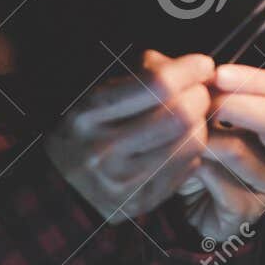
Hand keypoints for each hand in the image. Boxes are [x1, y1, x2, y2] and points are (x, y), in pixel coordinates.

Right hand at [45, 50, 212, 222]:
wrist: (61, 188)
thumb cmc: (87, 130)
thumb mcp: (98, 94)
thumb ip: (143, 74)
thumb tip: (193, 69)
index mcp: (89, 114)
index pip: (155, 85)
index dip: (188, 70)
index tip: (203, 64)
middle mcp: (104, 149)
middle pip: (179, 114)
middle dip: (200, 96)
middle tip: (199, 91)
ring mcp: (123, 181)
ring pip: (191, 141)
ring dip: (201, 122)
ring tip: (191, 117)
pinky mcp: (142, 201)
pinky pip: (188, 166)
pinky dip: (192, 148)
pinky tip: (180, 142)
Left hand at [178, 63, 264, 241]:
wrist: (189, 207)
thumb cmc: (202, 153)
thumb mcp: (193, 112)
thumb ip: (181, 82)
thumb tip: (155, 59)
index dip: (250, 78)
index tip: (215, 74)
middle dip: (233, 105)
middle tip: (201, 103)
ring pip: (240, 150)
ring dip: (204, 138)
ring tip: (183, 136)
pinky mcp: (250, 213)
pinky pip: (220, 183)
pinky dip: (197, 170)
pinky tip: (185, 168)